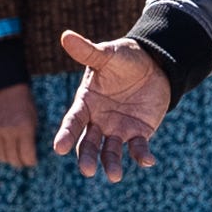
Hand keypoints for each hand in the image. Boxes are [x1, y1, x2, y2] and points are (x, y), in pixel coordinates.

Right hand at [0, 83, 38, 168]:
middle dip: (21, 163)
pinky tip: (5, 148)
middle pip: (13, 158)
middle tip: (25, 162)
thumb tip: (34, 153)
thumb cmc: (25, 103)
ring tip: (15, 157)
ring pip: (1, 156)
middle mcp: (9, 132)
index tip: (34, 161)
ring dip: (9, 159)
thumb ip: (32, 136)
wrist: (7, 88)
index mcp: (24, 128)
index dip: (31, 161)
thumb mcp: (34, 118)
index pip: (27, 155)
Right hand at [53, 32, 173, 180]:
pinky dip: (142, 155)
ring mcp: (118, 129)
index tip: (59, 148)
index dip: (67, 134)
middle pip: (89, 143)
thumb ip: (88, 52)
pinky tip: (148, 160)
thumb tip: (65, 35)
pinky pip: (138, 148)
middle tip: (88, 170)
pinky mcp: (138, 133)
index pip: (73, 121)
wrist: (152, 64)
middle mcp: (98, 121)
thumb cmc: (123, 59)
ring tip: (115, 176)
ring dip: (112, 164)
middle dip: (87, 157)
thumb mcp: (106, 55)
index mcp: (86, 103)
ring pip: (111, 151)